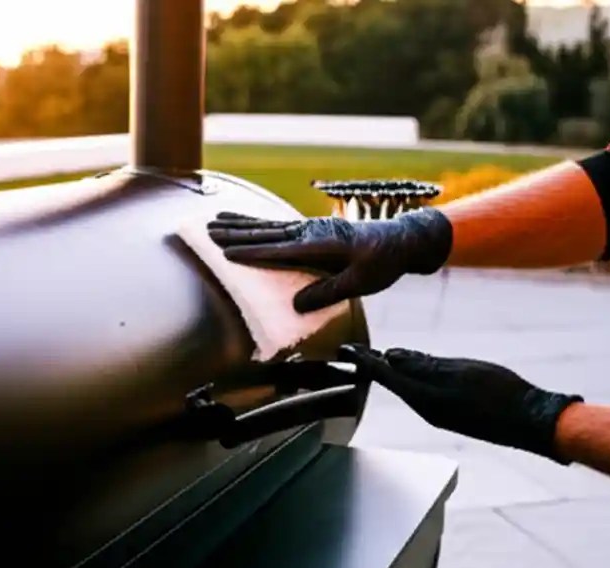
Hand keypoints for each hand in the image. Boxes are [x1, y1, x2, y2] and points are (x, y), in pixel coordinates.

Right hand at [206, 208, 453, 312]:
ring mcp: (310, 228)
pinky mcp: (311, 230)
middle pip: (267, 232)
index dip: (252, 252)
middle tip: (208, 229)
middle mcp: (312, 232)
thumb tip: (296, 305)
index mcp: (322, 245)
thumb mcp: (361, 283)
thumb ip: (328, 292)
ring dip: (241, 224)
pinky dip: (257, 223)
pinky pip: (278, 226)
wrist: (402, 240)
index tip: (226, 251)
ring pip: (268, 226)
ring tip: (215, 220)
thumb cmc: (383, 263)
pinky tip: (244, 223)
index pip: (279, 250)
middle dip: (236, 232)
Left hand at [341, 344, 582, 462]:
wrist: (534, 422)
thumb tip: (390, 357)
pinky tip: (414, 371)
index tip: (344, 348)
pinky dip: (412, 378)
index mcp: (424, 397)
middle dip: (373, 366)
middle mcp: (427, 407)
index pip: (385, 374)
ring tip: (378, 357)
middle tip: (355, 351)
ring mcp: (441, 411)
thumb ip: (424, 365)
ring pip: (408, 387)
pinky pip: (424, 392)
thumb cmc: (501, 394)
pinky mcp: (455, 412)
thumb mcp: (461, 372)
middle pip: (393, 382)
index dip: (364, 360)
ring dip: (392, 372)